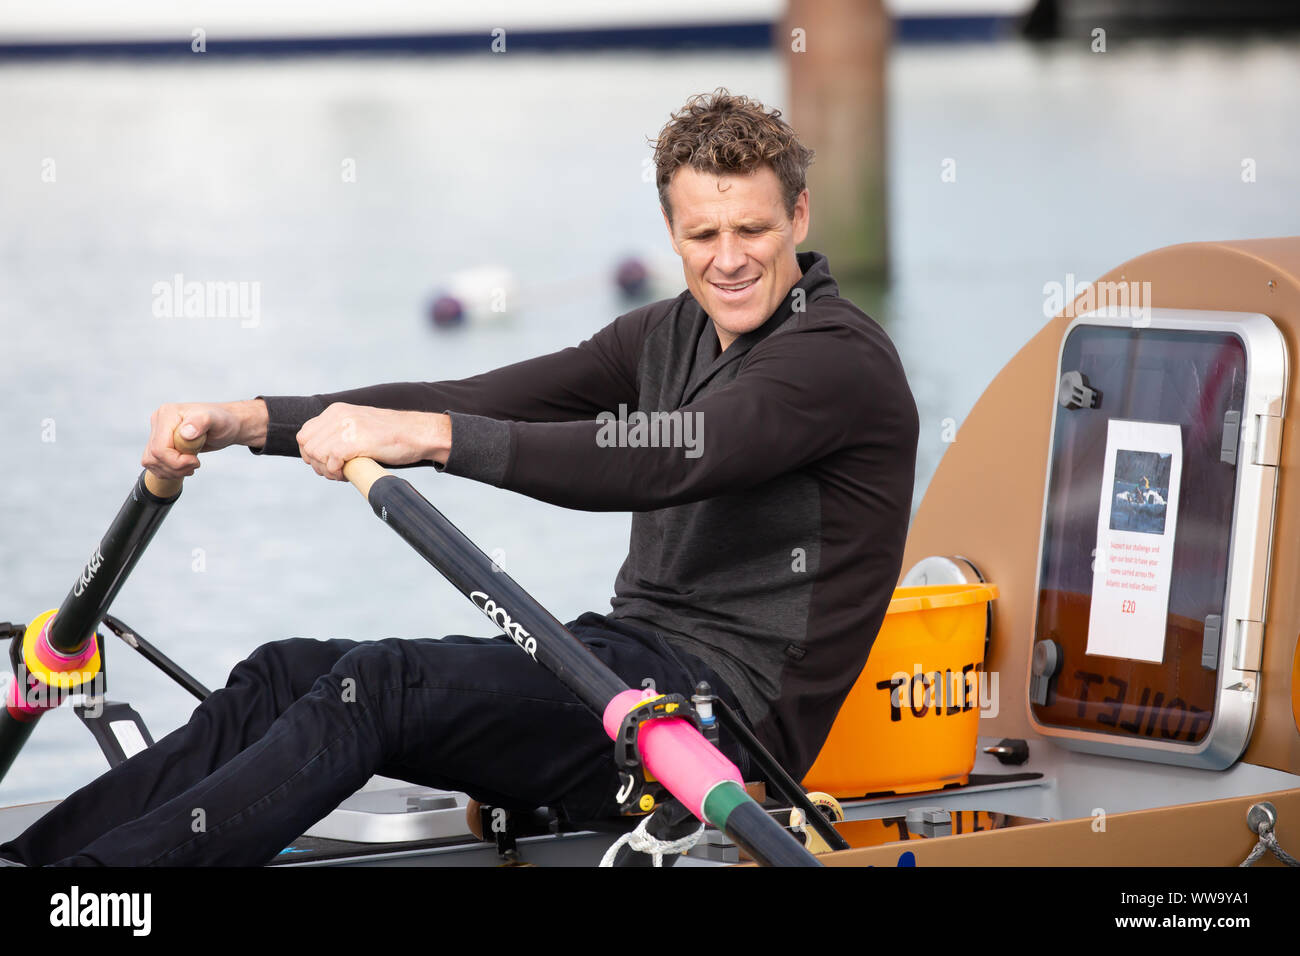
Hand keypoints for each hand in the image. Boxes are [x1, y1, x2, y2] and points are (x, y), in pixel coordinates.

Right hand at [142, 400, 265, 479]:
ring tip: (192, 466)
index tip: (196, 461)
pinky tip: (184, 468)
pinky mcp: (160, 444)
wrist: (226, 425)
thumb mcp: (215, 420)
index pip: (159, 448)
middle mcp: (158, 422)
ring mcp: (157, 434)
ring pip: (151, 462)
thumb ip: (200, 423)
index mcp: (166, 414)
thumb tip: (185, 433)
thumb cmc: (223, 421)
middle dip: (175, 467)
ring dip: (172, 471)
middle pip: (154, 457)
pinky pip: (155, 464)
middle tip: (196, 464)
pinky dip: (169, 471)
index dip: (176, 461)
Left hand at [295, 403, 450, 480]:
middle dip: (316, 463)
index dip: (312, 453)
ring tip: (342, 473)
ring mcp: (346, 428)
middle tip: (335, 471)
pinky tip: (347, 474)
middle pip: (307, 445)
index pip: (305, 433)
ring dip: (326, 469)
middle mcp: (338, 415)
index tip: (326, 463)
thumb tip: (320, 454)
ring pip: (316, 454)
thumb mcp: (360, 425)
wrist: (419, 433)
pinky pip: (331, 461)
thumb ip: (340, 431)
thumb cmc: (393, 435)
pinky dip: (336, 472)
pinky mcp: (354, 442)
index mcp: (337, 410)